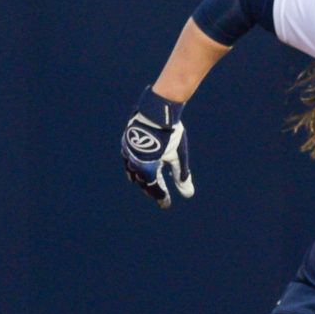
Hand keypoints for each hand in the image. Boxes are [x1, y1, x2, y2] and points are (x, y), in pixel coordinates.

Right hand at [121, 87, 192, 207]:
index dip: (161, 197)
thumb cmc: (169, 134)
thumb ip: (182, 176)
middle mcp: (134, 163)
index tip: (166, 204)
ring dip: (139, 178)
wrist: (156, 110)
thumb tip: (188, 194)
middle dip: (151, 189)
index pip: (154, 188)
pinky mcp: (126, 141)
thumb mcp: (178, 157)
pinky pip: (128, 158)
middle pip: (142, 181)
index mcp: (146, 169)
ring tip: (142, 183)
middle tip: (159, 196)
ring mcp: (128, 151)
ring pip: (132, 170)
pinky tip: (133, 165)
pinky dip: (132, 165)